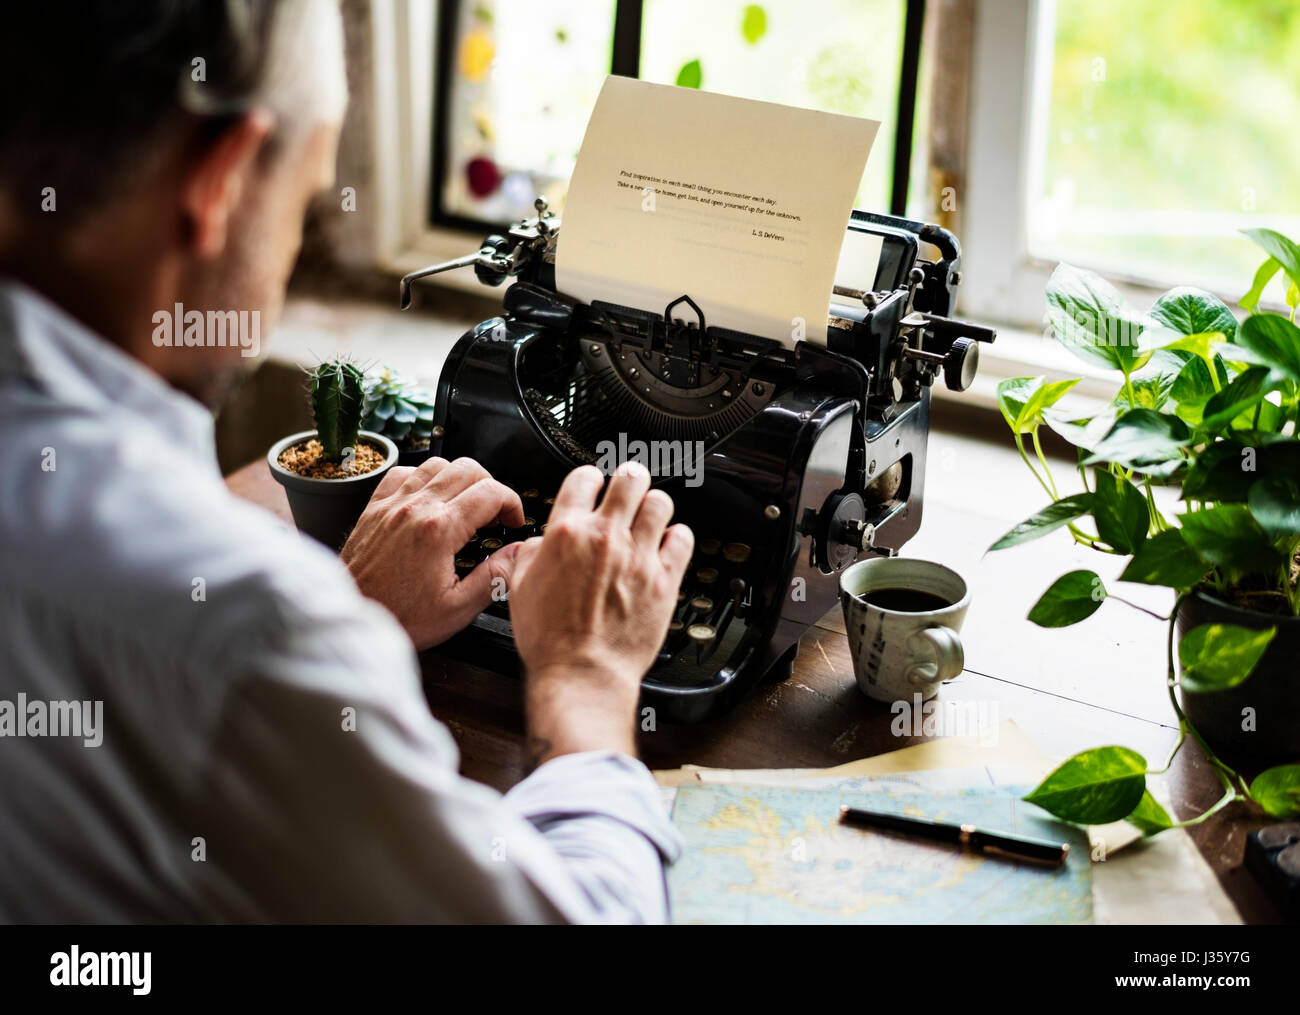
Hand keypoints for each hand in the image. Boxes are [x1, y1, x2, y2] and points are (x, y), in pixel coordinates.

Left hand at [341, 457, 524, 649]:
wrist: (352, 617)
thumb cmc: (399, 617)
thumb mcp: (458, 609)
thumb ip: (494, 578)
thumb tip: (517, 554)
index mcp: (439, 530)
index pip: (490, 493)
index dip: (512, 504)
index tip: (513, 522)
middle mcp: (415, 509)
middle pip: (467, 469)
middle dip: (491, 487)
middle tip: (494, 514)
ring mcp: (392, 504)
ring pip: (437, 464)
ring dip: (459, 479)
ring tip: (465, 504)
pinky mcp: (374, 508)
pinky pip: (404, 473)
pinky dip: (424, 478)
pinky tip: (430, 499)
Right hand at [508, 462, 693, 764]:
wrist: (582, 674)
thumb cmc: (550, 640)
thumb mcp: (518, 589)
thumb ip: (529, 554)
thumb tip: (540, 543)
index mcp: (567, 533)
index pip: (584, 477)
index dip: (589, 479)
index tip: (593, 486)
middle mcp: (606, 538)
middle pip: (630, 478)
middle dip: (629, 480)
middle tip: (628, 491)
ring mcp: (639, 557)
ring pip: (660, 503)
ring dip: (653, 506)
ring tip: (648, 518)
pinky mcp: (664, 580)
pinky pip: (682, 539)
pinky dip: (676, 537)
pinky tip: (667, 544)